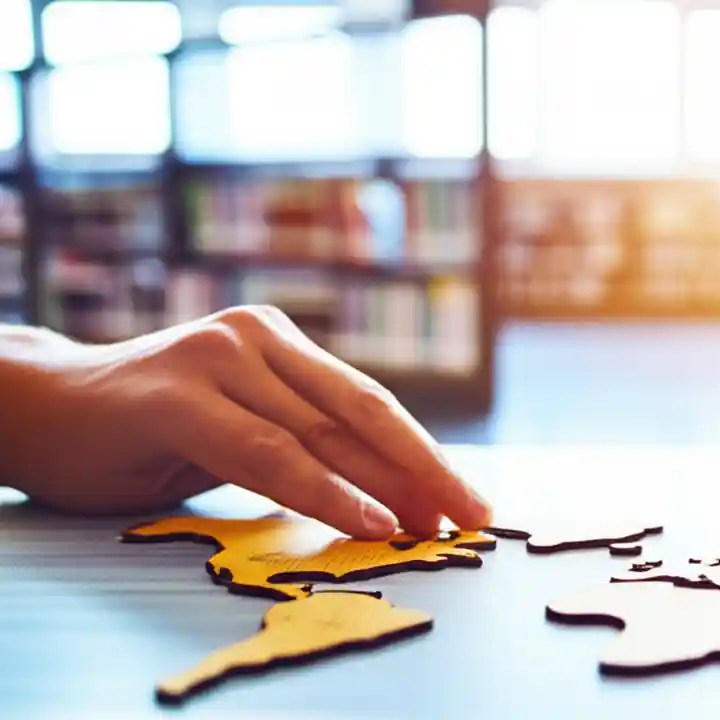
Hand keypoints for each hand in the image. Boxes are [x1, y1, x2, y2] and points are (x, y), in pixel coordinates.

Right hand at [0, 306, 490, 538]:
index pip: (368, 403)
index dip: (422, 454)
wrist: (37, 410)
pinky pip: (267, 452)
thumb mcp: (234, 431)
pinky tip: (367, 520)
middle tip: (475, 514)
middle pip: (363, 412)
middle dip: (426, 469)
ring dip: (386, 487)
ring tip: (432, 527)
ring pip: (322, 433)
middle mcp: (257, 337)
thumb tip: (387, 495)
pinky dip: (323, 490)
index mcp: (279, 342)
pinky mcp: (177, 396)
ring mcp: (217, 358)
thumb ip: (298, 444)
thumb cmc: (143, 431)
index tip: (465, 500)